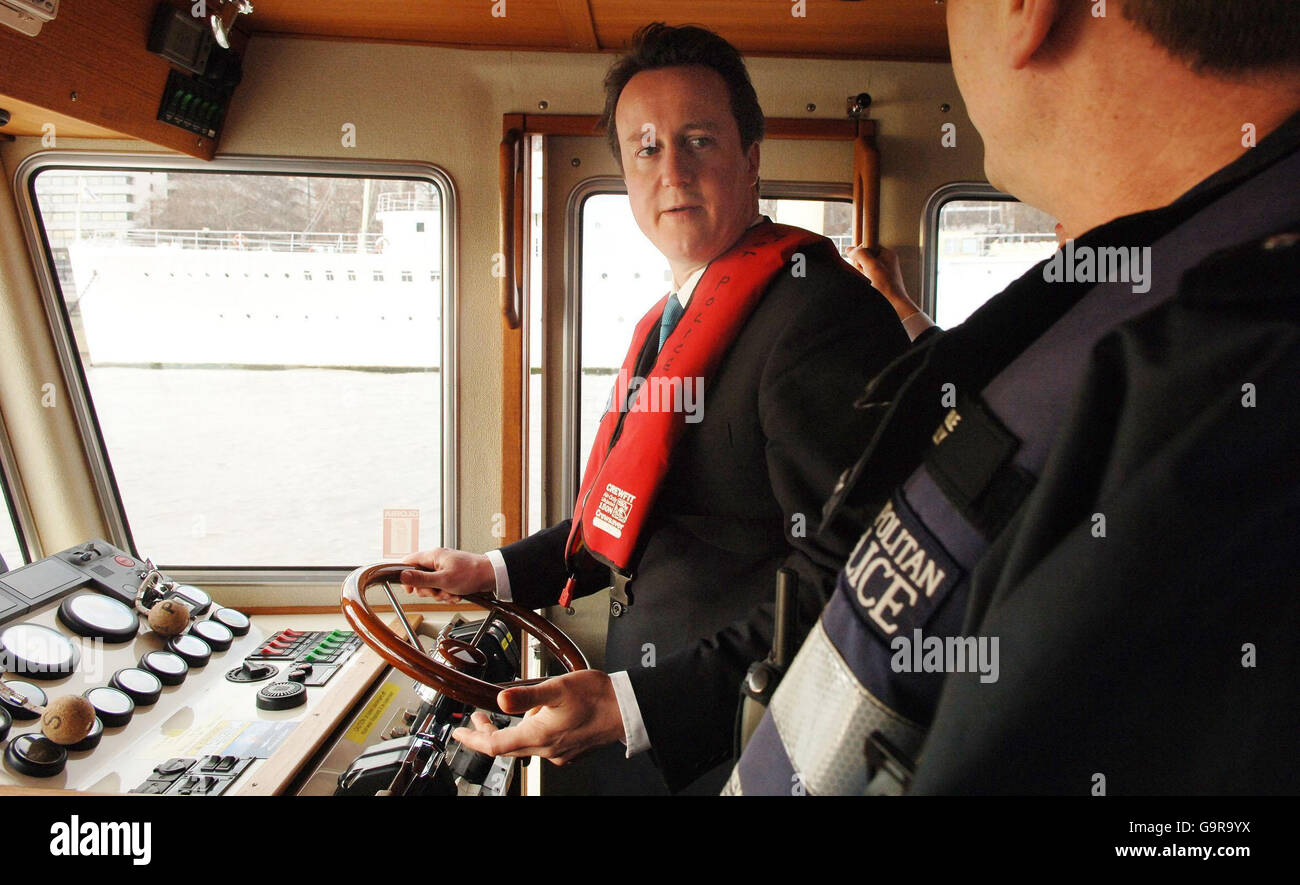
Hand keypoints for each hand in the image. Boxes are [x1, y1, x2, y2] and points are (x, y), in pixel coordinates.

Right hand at [398, 548, 494, 602]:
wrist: (491, 576)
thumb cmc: (471, 574)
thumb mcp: (443, 580)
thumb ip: (421, 579)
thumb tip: (402, 576)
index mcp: (432, 556)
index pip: (408, 562)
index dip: (406, 577)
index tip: (410, 589)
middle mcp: (436, 561)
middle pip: (419, 579)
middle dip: (429, 590)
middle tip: (438, 591)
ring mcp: (443, 569)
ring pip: (431, 586)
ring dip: (440, 594)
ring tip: (452, 593)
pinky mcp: (450, 576)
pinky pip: (442, 589)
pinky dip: (448, 594)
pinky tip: (456, 594)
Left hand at [451, 669, 624, 765]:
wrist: (627, 709)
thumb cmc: (597, 697)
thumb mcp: (556, 688)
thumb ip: (526, 695)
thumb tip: (501, 699)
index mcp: (538, 736)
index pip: (494, 745)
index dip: (472, 740)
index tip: (460, 735)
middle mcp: (547, 749)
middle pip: (507, 746)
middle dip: (490, 732)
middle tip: (479, 719)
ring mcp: (559, 753)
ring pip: (526, 744)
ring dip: (516, 729)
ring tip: (524, 707)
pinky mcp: (571, 751)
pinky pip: (544, 745)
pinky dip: (536, 732)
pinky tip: (545, 717)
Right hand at [847, 244, 920, 320]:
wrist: (894, 306)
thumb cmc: (886, 286)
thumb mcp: (872, 265)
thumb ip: (860, 254)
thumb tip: (849, 249)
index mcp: (887, 254)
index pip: (868, 245)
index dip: (861, 253)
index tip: (862, 262)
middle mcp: (885, 262)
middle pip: (864, 258)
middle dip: (859, 265)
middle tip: (865, 274)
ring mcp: (882, 273)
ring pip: (863, 268)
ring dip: (860, 274)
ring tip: (866, 282)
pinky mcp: (878, 283)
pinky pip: (865, 278)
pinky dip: (862, 281)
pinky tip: (866, 286)